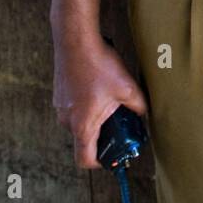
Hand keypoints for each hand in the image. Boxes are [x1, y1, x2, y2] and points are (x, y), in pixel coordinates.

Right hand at [52, 33, 148, 169]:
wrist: (75, 39)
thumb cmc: (98, 64)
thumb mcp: (127, 88)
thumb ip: (139, 106)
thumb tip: (144, 113)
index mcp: (82, 125)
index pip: (85, 159)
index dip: (99, 163)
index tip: (112, 156)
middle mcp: (67, 120)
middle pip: (84, 139)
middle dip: (102, 135)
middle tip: (118, 124)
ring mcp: (60, 106)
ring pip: (79, 122)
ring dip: (93, 117)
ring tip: (109, 100)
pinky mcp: (59, 93)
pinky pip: (73, 107)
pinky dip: (85, 104)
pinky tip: (98, 87)